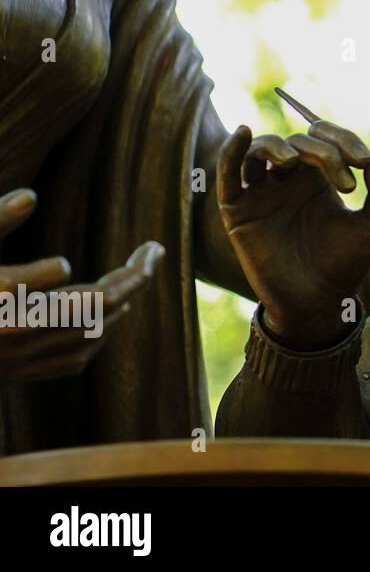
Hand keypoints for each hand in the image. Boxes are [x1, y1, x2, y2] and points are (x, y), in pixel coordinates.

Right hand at [0, 188, 164, 384]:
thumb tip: (30, 196)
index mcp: (3, 303)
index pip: (88, 287)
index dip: (128, 269)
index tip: (152, 247)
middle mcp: (15, 337)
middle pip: (97, 313)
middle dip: (131, 281)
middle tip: (152, 255)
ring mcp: (16, 361)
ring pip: (89, 339)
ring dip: (118, 308)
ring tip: (134, 278)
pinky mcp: (14, 376)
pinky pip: (72, 360)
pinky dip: (97, 338)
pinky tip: (105, 320)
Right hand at [217, 121, 369, 348]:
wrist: (318, 301)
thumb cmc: (343, 263)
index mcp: (319, 177)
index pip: (325, 140)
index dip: (344, 141)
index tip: (366, 162)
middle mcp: (289, 179)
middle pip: (299, 143)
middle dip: (324, 154)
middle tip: (348, 184)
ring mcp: (263, 192)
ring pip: (262, 149)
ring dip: (277, 146)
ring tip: (294, 162)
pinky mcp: (239, 210)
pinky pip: (228, 173)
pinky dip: (232, 150)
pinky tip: (244, 133)